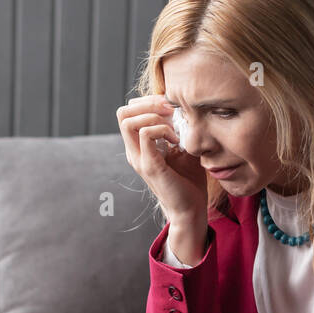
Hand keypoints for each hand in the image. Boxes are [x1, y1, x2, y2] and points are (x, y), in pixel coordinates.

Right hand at [116, 94, 208, 224]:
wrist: (190, 209)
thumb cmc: (189, 179)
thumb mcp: (185, 146)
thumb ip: (180, 126)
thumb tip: (185, 106)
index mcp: (139, 146)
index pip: (129, 112)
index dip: (148, 103)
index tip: (170, 109)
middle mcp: (134, 151)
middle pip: (123, 113)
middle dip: (148, 104)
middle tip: (170, 112)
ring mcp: (139, 159)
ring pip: (129, 121)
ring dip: (154, 116)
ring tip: (173, 127)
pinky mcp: (149, 166)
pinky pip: (145, 134)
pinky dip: (163, 130)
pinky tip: (177, 141)